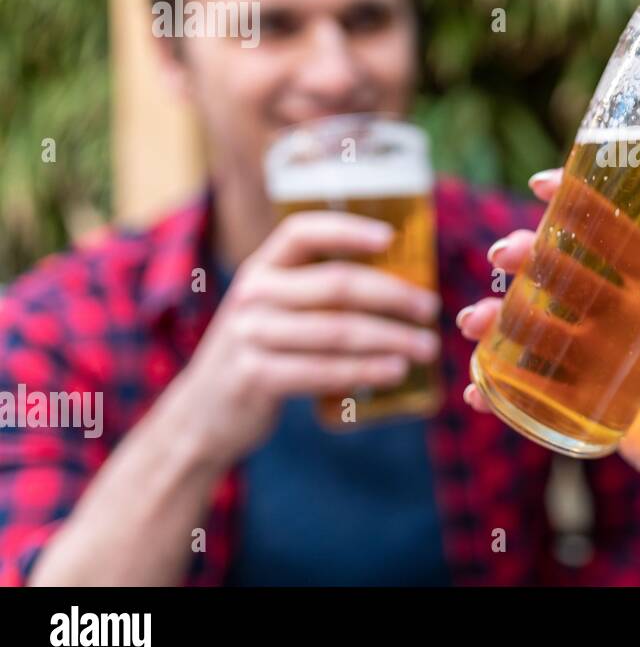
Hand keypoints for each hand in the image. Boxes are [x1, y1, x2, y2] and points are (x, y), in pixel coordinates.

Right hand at [170, 212, 439, 465]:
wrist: (202, 416)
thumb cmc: (261, 356)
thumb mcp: (274, 313)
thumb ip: (316, 295)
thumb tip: (401, 287)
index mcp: (260, 269)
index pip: (301, 232)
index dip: (346, 230)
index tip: (391, 237)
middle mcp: (252, 295)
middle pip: (336, 285)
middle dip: (392, 295)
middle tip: (430, 308)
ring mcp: (248, 336)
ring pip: (337, 330)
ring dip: (390, 338)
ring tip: (424, 347)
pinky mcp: (253, 377)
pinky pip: (322, 370)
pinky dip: (364, 371)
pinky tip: (394, 372)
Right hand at [456, 169, 639, 508]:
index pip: (611, 234)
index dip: (576, 205)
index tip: (542, 185)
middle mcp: (619, 314)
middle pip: (561, 273)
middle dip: (525, 257)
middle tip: (502, 255)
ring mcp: (595, 355)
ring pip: (536, 325)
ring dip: (498, 317)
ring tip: (473, 321)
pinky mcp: (582, 401)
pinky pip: (532, 389)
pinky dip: (499, 390)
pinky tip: (476, 393)